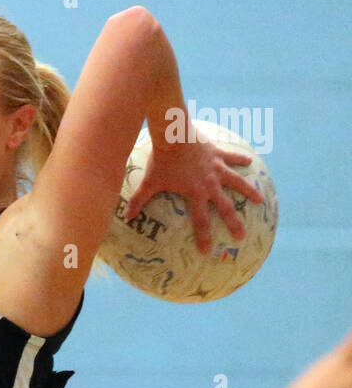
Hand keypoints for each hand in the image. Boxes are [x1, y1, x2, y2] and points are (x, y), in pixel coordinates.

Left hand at [124, 137, 262, 254]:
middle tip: (241, 236)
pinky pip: (233, 157)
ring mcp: (217, 168)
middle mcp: (210, 184)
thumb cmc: (161, 160)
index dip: (203, 238)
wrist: (174, 134)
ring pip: (237, 182)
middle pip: (224, 207)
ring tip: (260, 200)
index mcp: (195, 193)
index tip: (206, 252)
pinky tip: (251, 162)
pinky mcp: (218, 154)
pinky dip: (241, 160)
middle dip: (233, 223)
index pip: (200, 221)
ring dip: (249, 191)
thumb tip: (126, 216)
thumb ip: (139, 200)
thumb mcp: (149, 181)